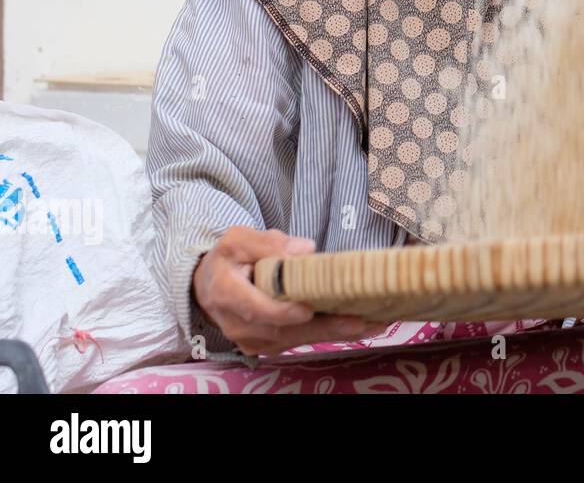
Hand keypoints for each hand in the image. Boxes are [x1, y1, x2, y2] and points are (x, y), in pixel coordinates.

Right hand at [192, 226, 387, 355]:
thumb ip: (268, 243)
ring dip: (335, 333)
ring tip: (373, 323)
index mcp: (227, 295)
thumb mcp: (239, 239)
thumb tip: (304, 250)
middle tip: (363, 320)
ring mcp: (254, 340)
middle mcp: (239, 325)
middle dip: (325, 327)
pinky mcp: (269, 345)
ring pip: (297, 339)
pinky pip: (301, 341)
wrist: (210, 285)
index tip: (307, 308)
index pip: (255, 309)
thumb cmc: (229, 259)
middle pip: (285, 330)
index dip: (281, 311)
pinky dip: (330, 334)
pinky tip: (359, 327)